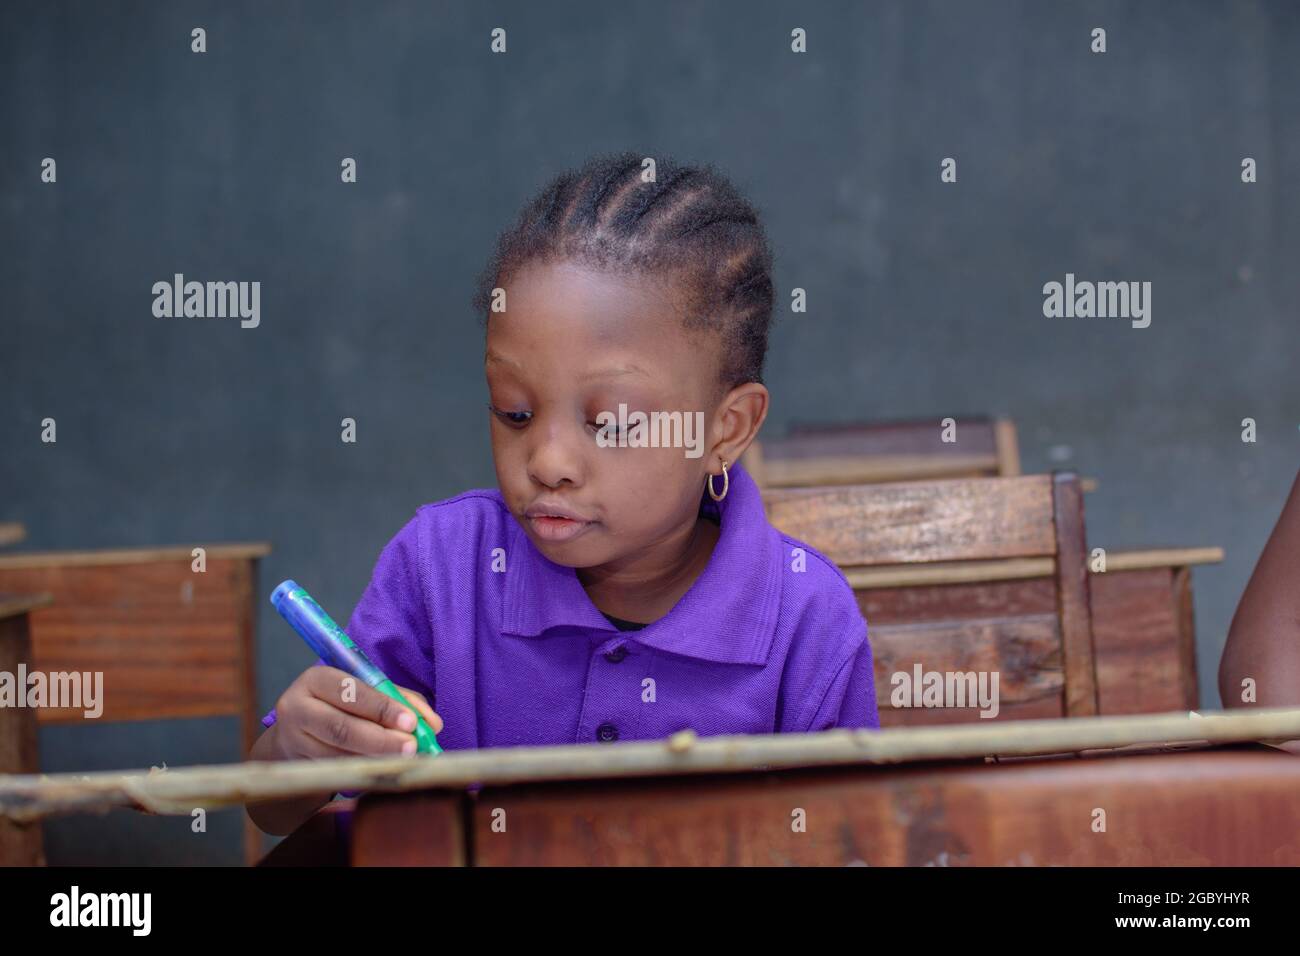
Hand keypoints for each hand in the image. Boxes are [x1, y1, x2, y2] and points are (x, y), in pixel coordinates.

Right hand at [269, 665, 443, 759]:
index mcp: (316, 679)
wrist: (295, 734)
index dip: (382, 708)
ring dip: (376, 759)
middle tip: (411, 748)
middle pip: (342, 727)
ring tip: (403, 760)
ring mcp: (292, 739)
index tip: (411, 722)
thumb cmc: (340, 707)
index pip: (351, 692)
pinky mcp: (296, 765)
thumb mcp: (365, 694)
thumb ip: (400, 701)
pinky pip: (335, 769)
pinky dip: (363, 770)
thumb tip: (433, 723)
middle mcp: (297, 707)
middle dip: (382, 739)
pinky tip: (384, 770)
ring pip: (339, 753)